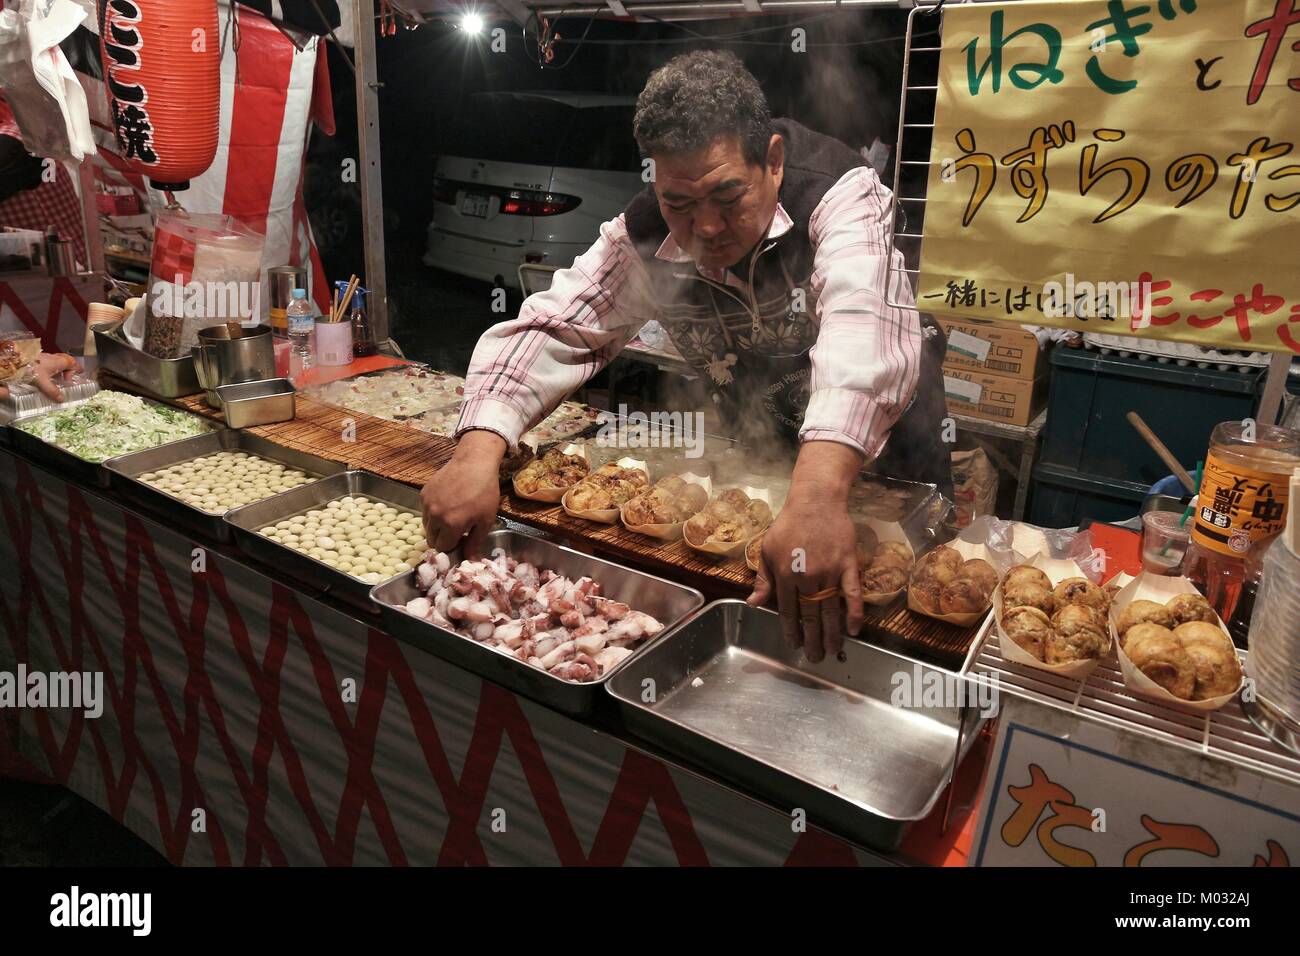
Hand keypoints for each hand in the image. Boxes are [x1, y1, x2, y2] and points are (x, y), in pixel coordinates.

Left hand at [33, 352, 78, 400]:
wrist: (17, 361)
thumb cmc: (32, 369)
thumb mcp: (44, 382)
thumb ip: (53, 391)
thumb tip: (62, 399)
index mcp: (59, 362)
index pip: (72, 363)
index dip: (76, 369)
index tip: (78, 374)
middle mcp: (53, 358)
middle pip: (65, 361)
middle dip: (69, 368)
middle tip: (69, 376)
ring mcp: (45, 357)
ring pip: (57, 361)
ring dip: (59, 369)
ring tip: (57, 378)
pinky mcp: (37, 358)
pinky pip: (49, 362)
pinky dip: (51, 368)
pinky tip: (46, 375)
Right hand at [421, 429, 506, 556]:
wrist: (474, 463)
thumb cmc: (485, 492)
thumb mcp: (486, 519)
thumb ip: (475, 542)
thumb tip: (470, 559)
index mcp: (451, 525)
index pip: (443, 547)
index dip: (452, 546)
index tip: (461, 539)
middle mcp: (435, 516)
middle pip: (432, 539)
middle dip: (443, 538)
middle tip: (456, 529)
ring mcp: (427, 504)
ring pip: (427, 526)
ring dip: (437, 526)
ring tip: (452, 515)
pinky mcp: (423, 493)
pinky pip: (425, 511)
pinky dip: (433, 512)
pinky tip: (447, 503)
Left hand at [746, 441, 864, 661]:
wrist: (816, 501)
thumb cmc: (788, 525)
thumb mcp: (767, 549)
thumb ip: (763, 579)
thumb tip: (753, 604)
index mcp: (784, 574)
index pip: (787, 610)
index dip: (790, 629)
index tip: (792, 644)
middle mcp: (806, 577)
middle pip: (809, 615)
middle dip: (811, 639)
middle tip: (814, 657)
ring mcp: (829, 571)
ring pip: (830, 610)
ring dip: (831, 634)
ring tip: (832, 651)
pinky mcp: (848, 565)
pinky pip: (852, 593)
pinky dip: (854, 613)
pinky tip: (854, 630)